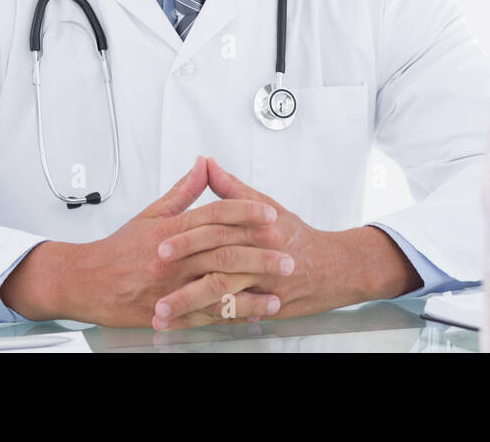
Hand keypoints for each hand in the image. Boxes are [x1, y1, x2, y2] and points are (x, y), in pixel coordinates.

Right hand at [0, 156, 290, 328]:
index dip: (244, 213)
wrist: (83, 282)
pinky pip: (203, 314)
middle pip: (223, 252)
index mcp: (170, 230)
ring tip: (278, 290)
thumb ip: (182, 191)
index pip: (213, 215)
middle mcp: (172, 258)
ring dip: (251, 290)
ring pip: (217, 286)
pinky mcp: (167, 312)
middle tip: (288, 255)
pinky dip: (229, 315)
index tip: (271, 214)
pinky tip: (252, 314)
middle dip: (259, 254)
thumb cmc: (118, 249)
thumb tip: (204, 164)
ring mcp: (169, 287)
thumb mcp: (150, 213)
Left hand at [150, 157, 419, 329]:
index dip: (188, 237)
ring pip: (226, 293)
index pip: (219, 229)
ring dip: (190, 304)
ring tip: (162, 311)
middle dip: (183, 272)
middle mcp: (264, 253)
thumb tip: (206, 164)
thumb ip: (232, 188)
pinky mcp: (270, 305)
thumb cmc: (297, 235)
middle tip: (154, 279)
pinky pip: (236, 315)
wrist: (335, 267)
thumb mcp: (267, 205)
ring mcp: (267, 282)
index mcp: (259, 226)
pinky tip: (188, 326)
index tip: (159, 246)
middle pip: (220, 262)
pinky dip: (209, 321)